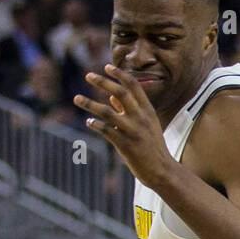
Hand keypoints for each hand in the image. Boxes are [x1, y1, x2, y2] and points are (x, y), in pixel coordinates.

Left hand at [75, 65, 176, 186]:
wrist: (163, 171)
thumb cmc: (153, 147)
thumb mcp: (147, 125)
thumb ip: (130, 109)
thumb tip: (111, 96)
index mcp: (147, 111)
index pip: (134, 85)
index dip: (120, 74)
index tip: (107, 66)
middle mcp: (141, 118)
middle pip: (120, 92)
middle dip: (102, 81)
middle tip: (88, 75)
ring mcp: (133, 131)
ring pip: (107, 112)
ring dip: (89, 103)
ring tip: (76, 98)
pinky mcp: (125, 145)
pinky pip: (106, 130)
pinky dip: (95, 124)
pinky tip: (89, 122)